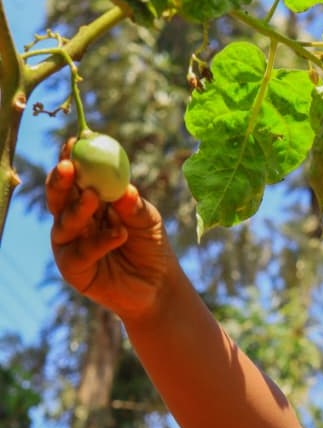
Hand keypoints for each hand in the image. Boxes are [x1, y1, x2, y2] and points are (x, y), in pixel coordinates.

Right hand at [46, 154, 176, 320]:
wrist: (159, 286)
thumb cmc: (152, 246)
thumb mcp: (147, 220)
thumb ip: (133, 205)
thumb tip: (123, 187)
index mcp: (88, 201)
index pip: (74, 177)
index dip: (71, 159)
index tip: (76, 141)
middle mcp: (73, 221)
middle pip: (58, 197)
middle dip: (61, 180)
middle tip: (69, 166)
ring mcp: (70, 245)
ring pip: (64, 223)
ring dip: (78, 209)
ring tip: (96, 198)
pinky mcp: (73, 269)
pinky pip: (79, 253)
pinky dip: (99, 242)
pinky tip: (119, 234)